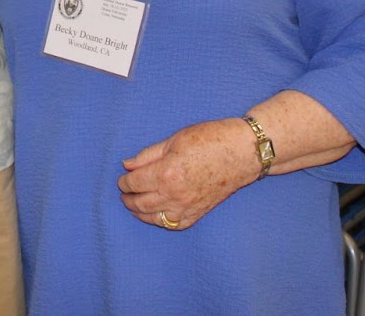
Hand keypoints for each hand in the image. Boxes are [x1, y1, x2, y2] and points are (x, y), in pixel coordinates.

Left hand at [117, 119, 257, 231]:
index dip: (124, 182)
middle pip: (140, 203)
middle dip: (128, 198)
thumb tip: (127, 166)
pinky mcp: (198, 213)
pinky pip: (173, 224)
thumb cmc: (210, 140)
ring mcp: (186, 207)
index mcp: (165, 173)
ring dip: (139, 212)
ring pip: (154, 217)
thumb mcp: (174, 140)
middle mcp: (174, 194)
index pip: (134, 184)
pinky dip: (160, 221)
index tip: (122, 179)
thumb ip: (147, 155)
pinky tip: (155, 214)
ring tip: (133, 205)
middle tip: (123, 193)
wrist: (241, 153)